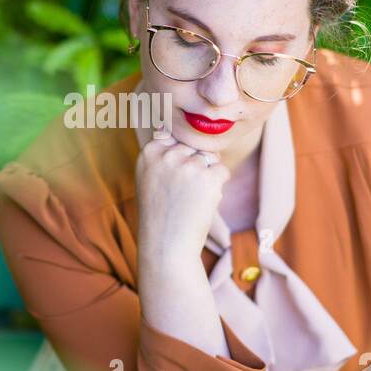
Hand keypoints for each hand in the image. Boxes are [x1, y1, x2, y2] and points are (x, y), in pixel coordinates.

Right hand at [136, 126, 228, 264]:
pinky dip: (217, 187)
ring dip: (207, 177)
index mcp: (148, 152)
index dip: (178, 160)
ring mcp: (187, 165)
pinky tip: (200, 203)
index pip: (175, 137)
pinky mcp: (207, 177)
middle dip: (195, 166)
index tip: (170, 182)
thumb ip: (159, 152)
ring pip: (209, 158)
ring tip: (189, 199)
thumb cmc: (160, 213)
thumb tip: (164, 125)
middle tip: (180, 194)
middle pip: (194, 146)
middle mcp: (166, 155)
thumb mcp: (150, 177)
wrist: (166, 246)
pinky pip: (222, 171)